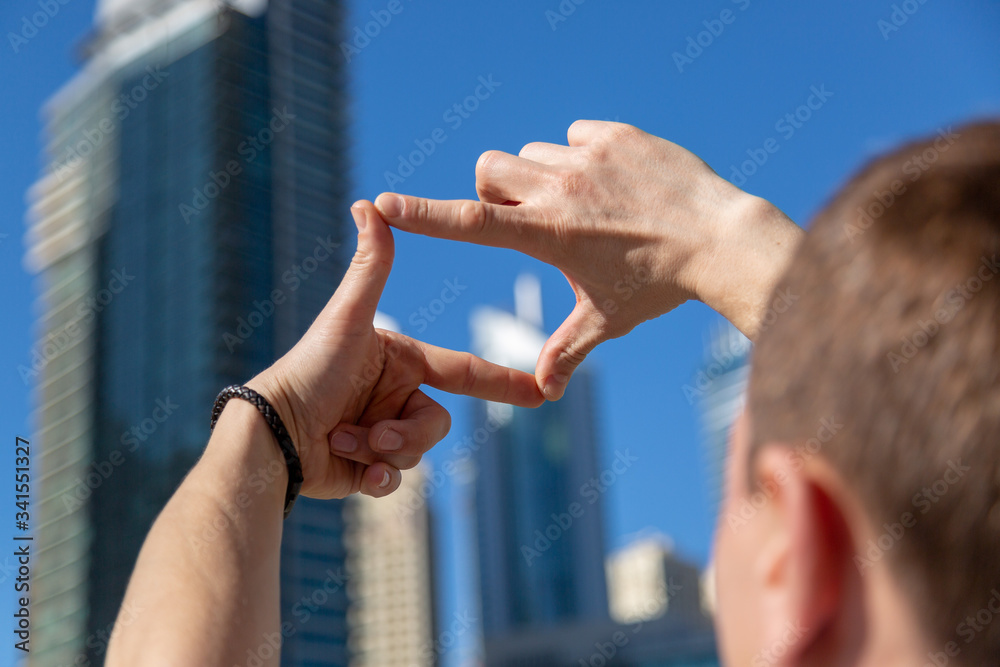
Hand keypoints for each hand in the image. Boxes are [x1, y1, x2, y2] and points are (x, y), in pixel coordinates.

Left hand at [247, 201, 543, 498]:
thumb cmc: (308, 368)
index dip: (501, 381)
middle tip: (376, 433)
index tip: (540, 393)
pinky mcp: (366, 469)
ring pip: (416, 453)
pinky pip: (395, 481)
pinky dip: (377, 478)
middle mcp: (394, 397)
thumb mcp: (348, 318)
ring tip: (347, 441)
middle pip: (437, 423)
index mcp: (400, 363)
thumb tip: (369, 203)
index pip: (462, 371)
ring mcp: (381, 434)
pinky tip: (354, 469)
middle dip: (409, 433)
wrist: (271, 432)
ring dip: (383, 451)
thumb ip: (370, 266)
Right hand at [373, 120, 802, 399]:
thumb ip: (566, 351)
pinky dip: (580, 156)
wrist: (720, 237)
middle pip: (488, 170)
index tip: (382, 203)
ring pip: (531, 154)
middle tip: (528, 220)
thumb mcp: (606, 321)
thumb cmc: (658, 285)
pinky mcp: (615, 134)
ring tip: (582, 206)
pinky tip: (614, 184)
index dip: (422, 215)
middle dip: (493, 192)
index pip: (469, 223)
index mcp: (546, 234)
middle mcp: (558, 188)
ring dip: (538, 176)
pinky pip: (573, 134)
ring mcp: (587, 156)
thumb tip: (542, 393)